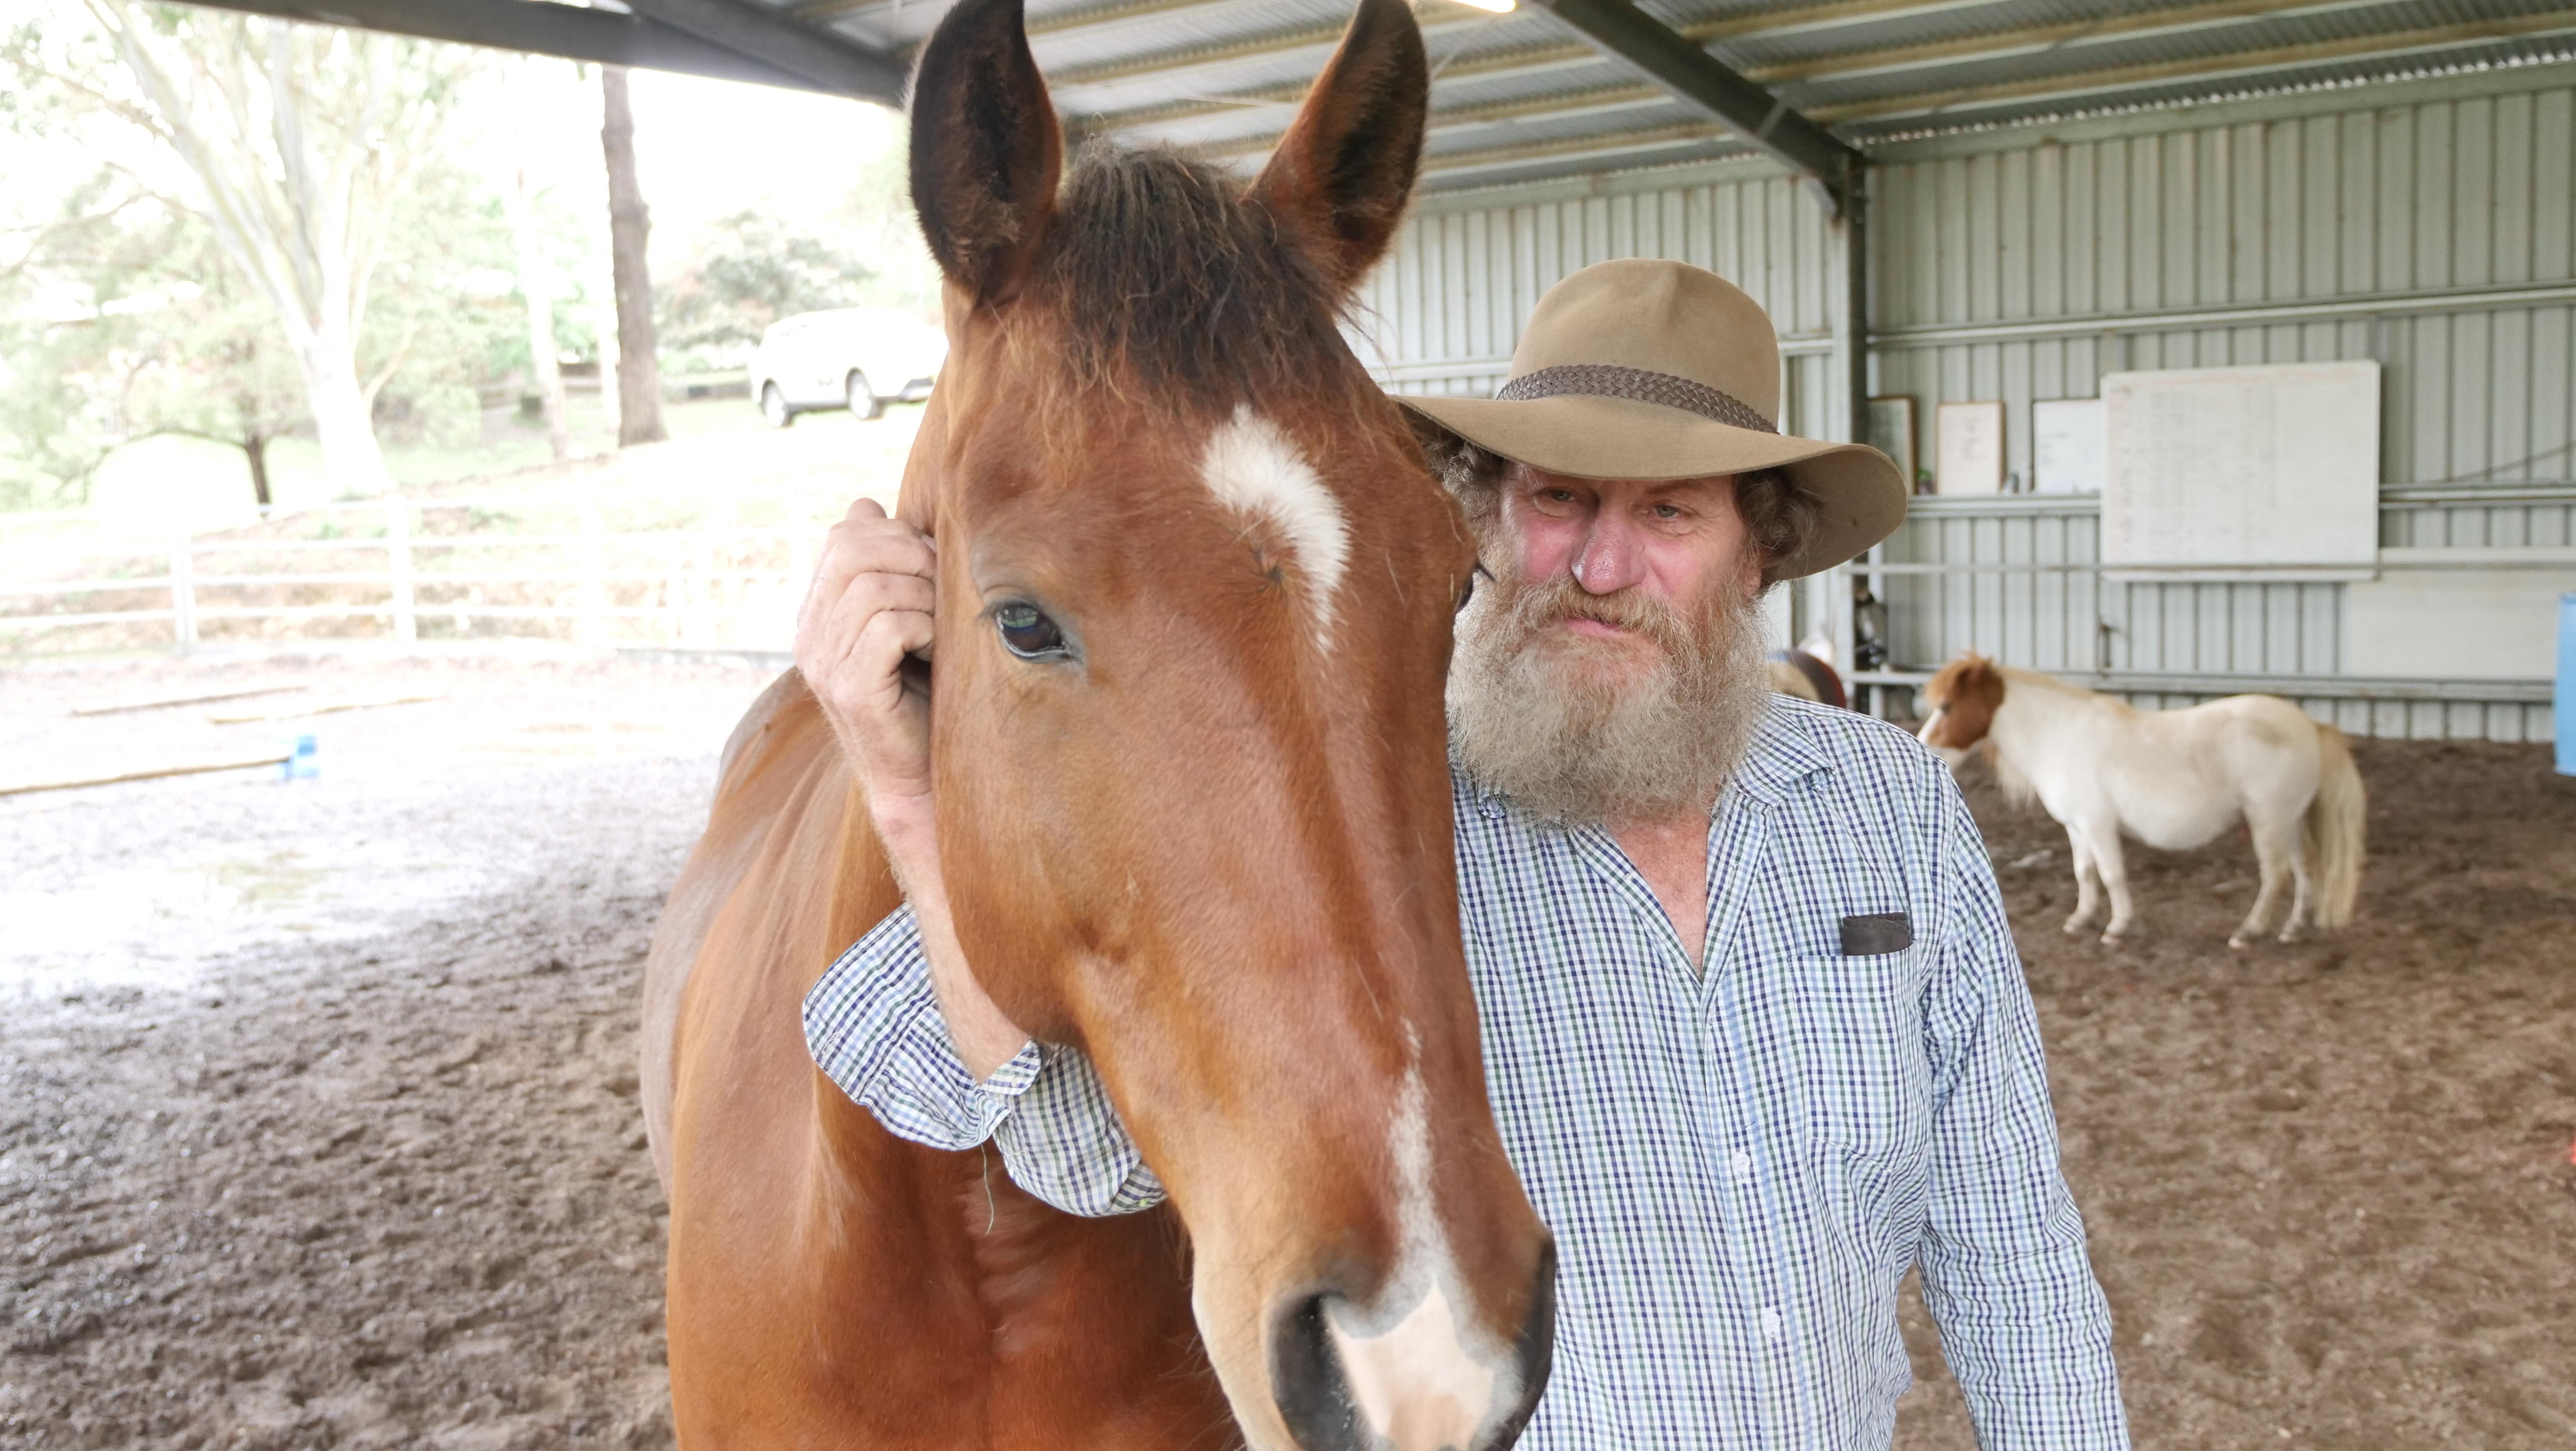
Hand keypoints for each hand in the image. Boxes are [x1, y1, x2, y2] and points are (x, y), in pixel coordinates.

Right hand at [795, 499, 936, 831]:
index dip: (896, 535)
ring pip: (874, 586)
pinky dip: (923, 628)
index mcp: (818, 613)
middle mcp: (809, 635)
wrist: (924, 778)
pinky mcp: (849, 690)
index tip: (932, 565)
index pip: (844, 537)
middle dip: (913, 556)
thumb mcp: (906, 619)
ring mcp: (823, 664)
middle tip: (943, 588)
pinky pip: (888, 626)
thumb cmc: (926, 695)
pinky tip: (933, 652)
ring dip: (924, 596)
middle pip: (853, 549)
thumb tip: (863, 504)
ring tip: (940, 627)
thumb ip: (885, 568)